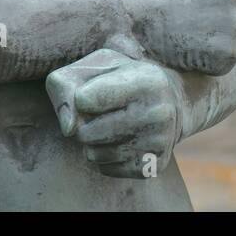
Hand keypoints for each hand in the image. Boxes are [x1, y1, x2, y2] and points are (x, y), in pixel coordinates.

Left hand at [46, 49, 184, 178]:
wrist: (168, 98)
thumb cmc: (120, 78)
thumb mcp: (93, 66)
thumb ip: (67, 87)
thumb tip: (67, 129)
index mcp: (146, 80)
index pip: (86, 100)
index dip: (78, 98)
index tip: (88, 93)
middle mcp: (158, 113)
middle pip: (88, 133)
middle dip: (81, 124)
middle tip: (93, 115)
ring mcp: (159, 142)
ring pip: (95, 154)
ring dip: (91, 142)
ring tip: (105, 127)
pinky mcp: (154, 166)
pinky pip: (106, 169)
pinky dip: (103, 158)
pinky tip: (116, 141)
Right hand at [121, 0, 235, 75]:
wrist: (131, 18)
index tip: (226, 17)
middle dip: (232, 29)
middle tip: (201, 33)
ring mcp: (235, 25)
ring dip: (223, 47)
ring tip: (192, 41)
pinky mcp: (230, 53)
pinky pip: (228, 62)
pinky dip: (212, 63)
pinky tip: (189, 53)